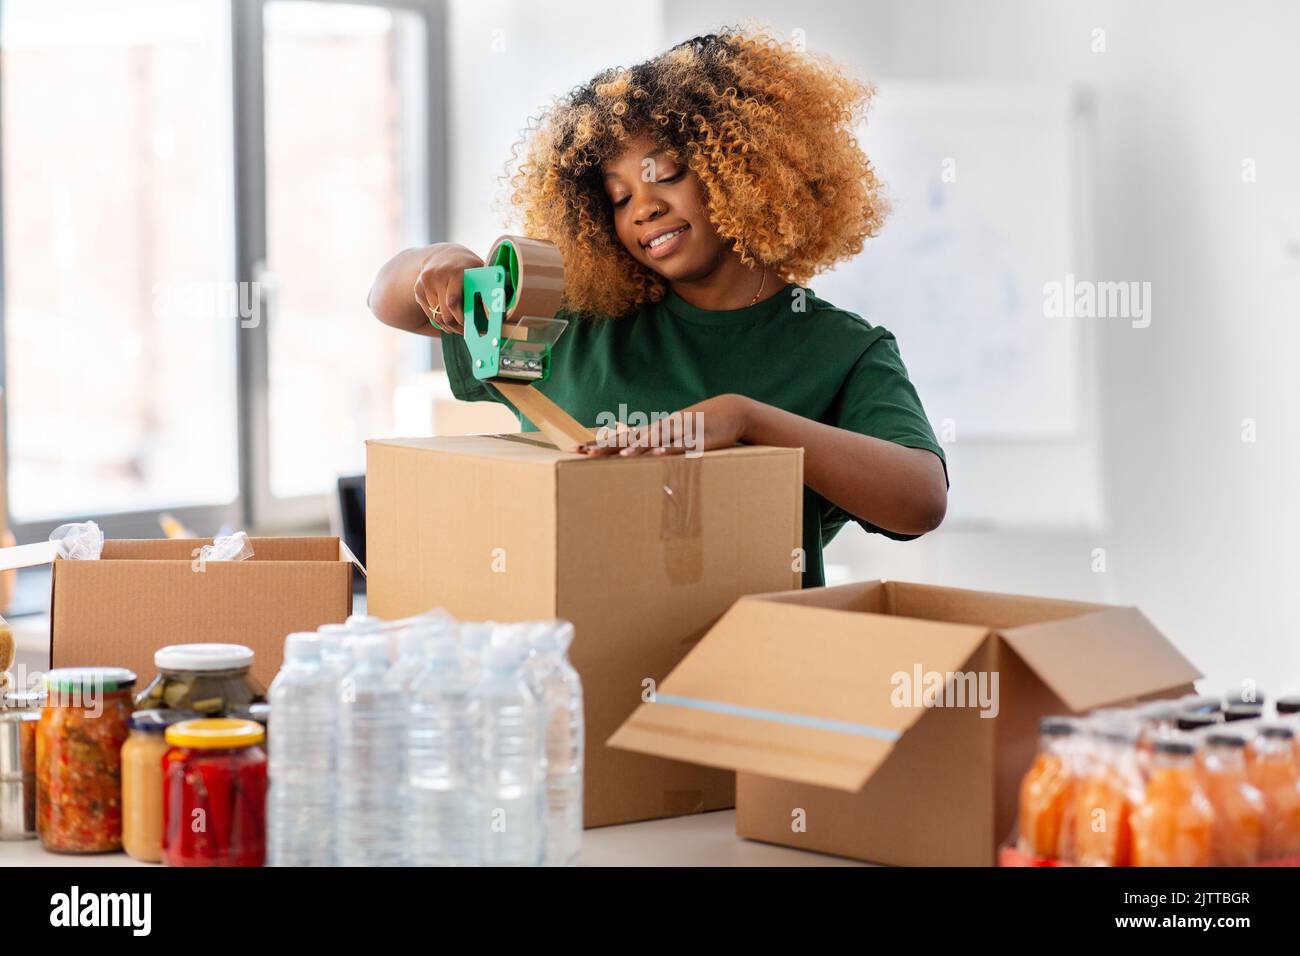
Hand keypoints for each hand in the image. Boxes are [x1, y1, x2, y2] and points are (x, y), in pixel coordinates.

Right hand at [412, 244, 483, 333]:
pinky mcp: (418, 289)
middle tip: (465, 333)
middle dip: (456, 327)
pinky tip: (447, 320)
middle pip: (444, 313)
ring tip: (457, 327)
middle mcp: (438, 275)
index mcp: (456, 272)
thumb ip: (487, 288)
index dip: (462, 319)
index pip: (453, 302)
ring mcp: (426, 282)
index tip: (473, 328)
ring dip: (447, 326)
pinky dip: (438, 320)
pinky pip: (428, 313)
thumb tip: (499, 311)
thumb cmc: (468, 268)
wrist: (443, 255)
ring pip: (436, 316)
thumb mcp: (479, 272)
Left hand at [578, 394, 753, 456]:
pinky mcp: (696, 441)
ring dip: (636, 449)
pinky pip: (679, 447)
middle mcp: (660, 431)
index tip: (575, 450)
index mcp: (653, 433)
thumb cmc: (699, 428)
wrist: (730, 411)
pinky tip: (656, 454)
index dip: (598, 444)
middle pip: (628, 439)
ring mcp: (677, 434)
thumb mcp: (675, 438)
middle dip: (605, 447)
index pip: (620, 439)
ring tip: (620, 456)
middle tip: (582, 453)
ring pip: (652, 442)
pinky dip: (667, 450)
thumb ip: (658, 449)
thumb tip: (639, 461)